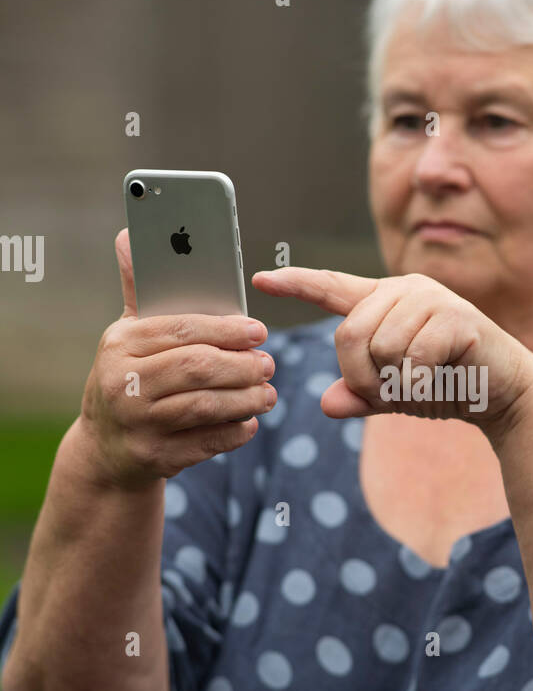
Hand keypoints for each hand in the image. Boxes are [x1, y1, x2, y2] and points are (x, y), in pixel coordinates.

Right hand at [78, 229, 274, 488]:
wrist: (105, 447)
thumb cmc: (130, 376)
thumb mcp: (128, 334)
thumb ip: (141, 288)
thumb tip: (129, 233)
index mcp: (120, 343)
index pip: (182, 330)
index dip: (226, 330)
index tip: (259, 331)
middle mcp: (122, 383)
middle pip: (197, 368)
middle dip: (241, 365)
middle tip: (269, 364)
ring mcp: (137, 423)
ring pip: (205, 406)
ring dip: (245, 399)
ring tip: (267, 393)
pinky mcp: (154, 457)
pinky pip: (206, 443)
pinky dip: (234, 432)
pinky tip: (249, 422)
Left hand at [251, 265, 532, 435]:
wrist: (508, 395)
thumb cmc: (449, 387)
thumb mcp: (396, 393)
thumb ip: (361, 394)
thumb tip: (326, 404)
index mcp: (386, 300)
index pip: (333, 287)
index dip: (296, 284)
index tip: (260, 280)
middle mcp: (406, 290)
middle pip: (348, 334)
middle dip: (360, 377)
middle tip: (390, 396)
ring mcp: (432, 299)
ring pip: (378, 349)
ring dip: (393, 386)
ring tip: (421, 389)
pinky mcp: (455, 317)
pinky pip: (411, 360)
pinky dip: (418, 387)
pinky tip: (438, 387)